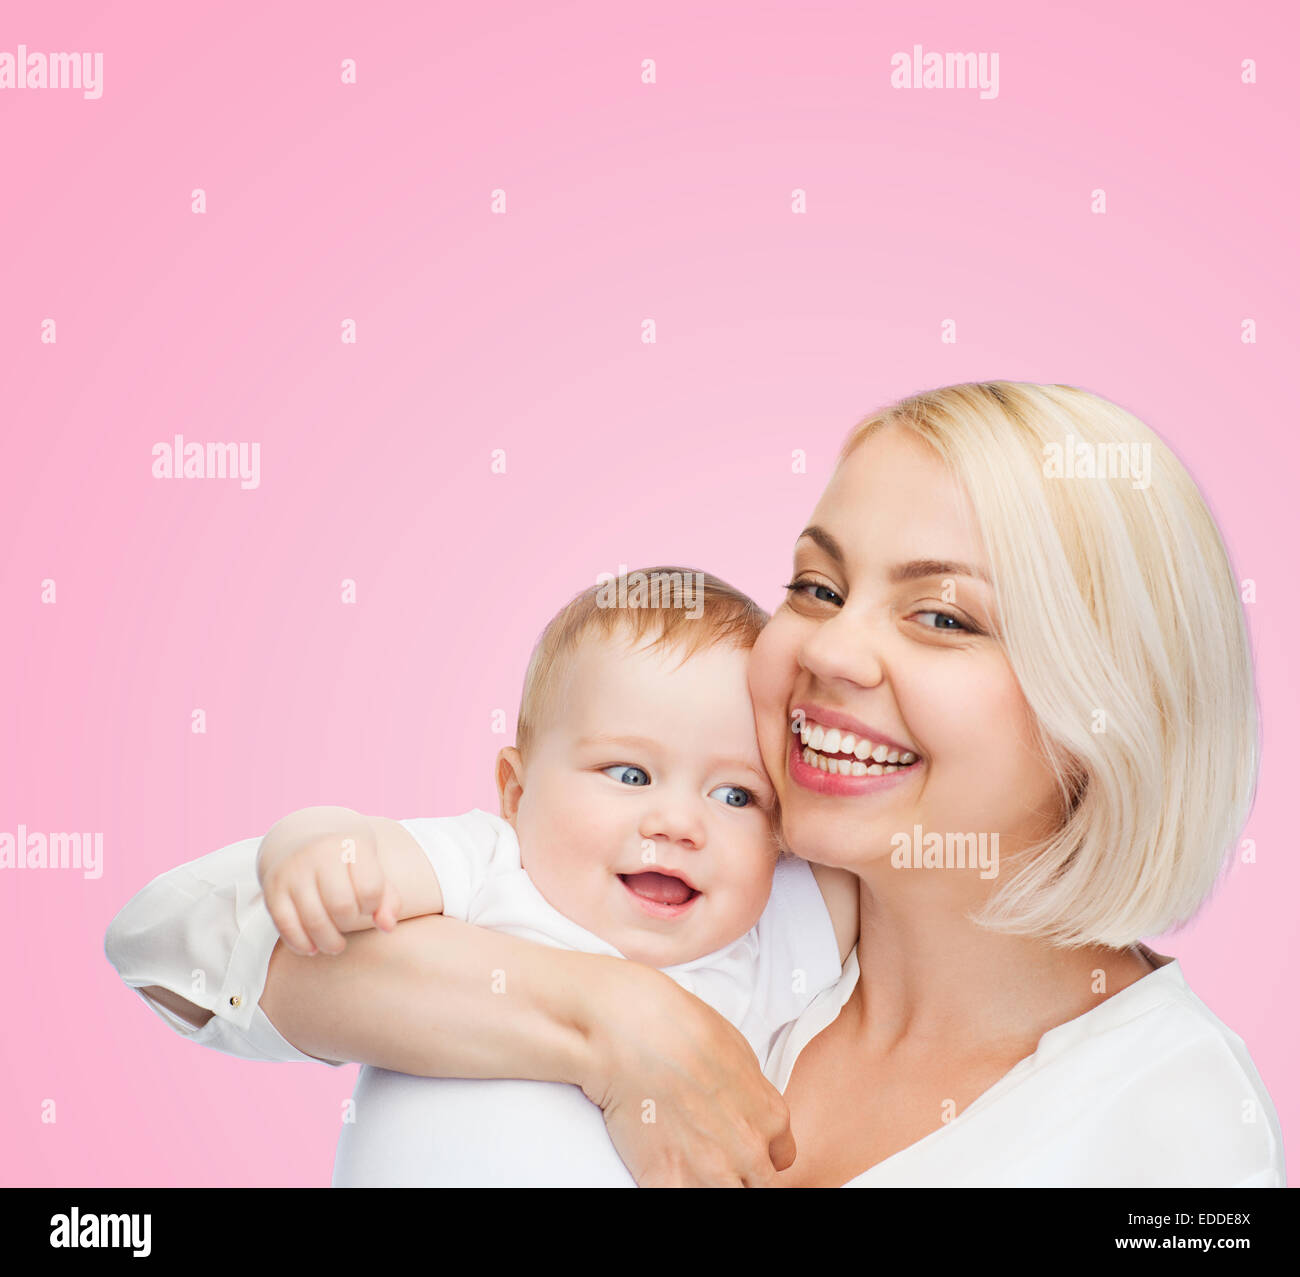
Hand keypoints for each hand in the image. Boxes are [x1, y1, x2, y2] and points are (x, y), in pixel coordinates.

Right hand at [257, 816, 400, 956]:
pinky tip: (312, 947)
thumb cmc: (345, 858)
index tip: (367, 906)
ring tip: (336, 945)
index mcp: (350, 844)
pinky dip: (301, 943)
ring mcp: (293, 870)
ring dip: (328, 942)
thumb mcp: (371, 866)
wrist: (299, 835)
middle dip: (349, 924)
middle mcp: (319, 852)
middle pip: (342, 906)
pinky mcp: (272, 888)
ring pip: (314, 920)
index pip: (370, 888)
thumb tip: (388, 927)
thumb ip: (387, 898)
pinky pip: (286, 925)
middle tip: (349, 926)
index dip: (373, 907)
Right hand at [578, 961, 795, 1185]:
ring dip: (710, 1183)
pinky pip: (682, 1197)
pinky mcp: (670, 1185)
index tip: (742, 1149)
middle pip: (759, 1185)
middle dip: (739, 1174)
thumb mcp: (738, 1054)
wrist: (637, 1037)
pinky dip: (673, 1186)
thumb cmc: (682, 1032)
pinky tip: (662, 1167)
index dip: (759, 1153)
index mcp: (770, 1118)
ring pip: (728, 1196)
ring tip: (688, 1162)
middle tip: (713, 1156)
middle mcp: (749, 1152)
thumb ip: (751, 1094)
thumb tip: (745, 1107)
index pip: (781, 1159)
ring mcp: (711, 1174)